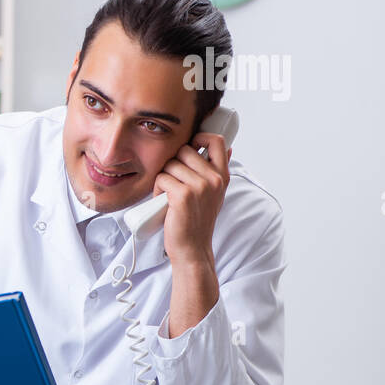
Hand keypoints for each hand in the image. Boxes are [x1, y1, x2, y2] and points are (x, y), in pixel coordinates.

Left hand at [152, 132, 231, 267]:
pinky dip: (157, 189)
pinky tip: (163, 202)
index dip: (200, 137)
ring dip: (163, 178)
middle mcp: (214, 179)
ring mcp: (199, 186)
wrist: (193, 247)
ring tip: (168, 195)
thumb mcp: (215, 193)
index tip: (191, 147)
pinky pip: (161, 178)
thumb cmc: (198, 220)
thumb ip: (217, 171)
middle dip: (173, 163)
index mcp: (222, 176)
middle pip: (184, 150)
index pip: (217, 140)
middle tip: (174, 182)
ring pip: (170, 164)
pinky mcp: (183, 195)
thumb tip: (227, 148)